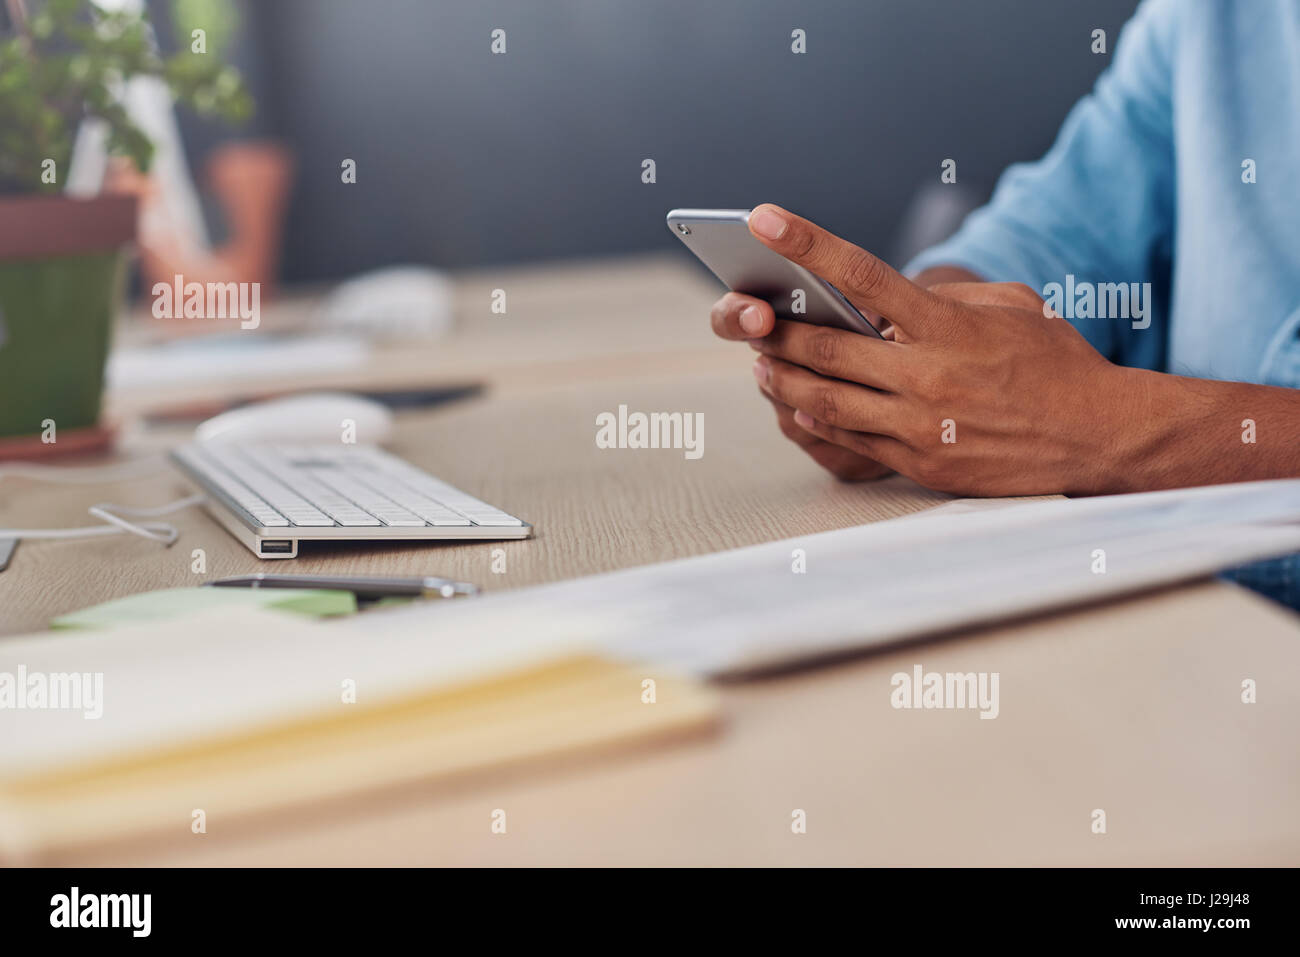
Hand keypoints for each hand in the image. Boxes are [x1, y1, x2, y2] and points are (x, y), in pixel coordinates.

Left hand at [741, 204, 1131, 495]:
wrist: (1097, 438)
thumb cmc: (1055, 363)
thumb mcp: (1012, 305)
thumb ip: (945, 297)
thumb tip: (888, 300)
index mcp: (948, 326)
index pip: (862, 274)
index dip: (806, 243)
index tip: (762, 219)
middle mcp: (927, 374)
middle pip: (826, 348)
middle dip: (776, 331)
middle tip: (748, 317)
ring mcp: (919, 424)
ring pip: (825, 401)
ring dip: (783, 380)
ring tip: (763, 366)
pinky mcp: (919, 462)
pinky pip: (849, 440)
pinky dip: (816, 419)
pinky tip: (799, 405)